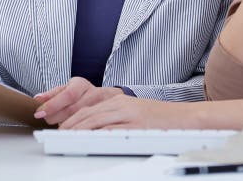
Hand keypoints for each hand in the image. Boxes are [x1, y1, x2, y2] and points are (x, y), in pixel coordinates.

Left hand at [34, 77, 123, 125]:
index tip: (40, 112)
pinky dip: (78, 129)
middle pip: (73, 108)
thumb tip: (37, 99)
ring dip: (66, 125)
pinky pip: (90, 125)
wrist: (103, 98)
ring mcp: (102, 105)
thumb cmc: (80, 94)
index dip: (53, 104)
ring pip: (81, 118)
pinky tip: (71, 131)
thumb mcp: (66, 89)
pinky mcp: (106, 116)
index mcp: (80, 84)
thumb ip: (51, 94)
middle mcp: (93, 92)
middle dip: (56, 117)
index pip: (67, 94)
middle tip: (47, 120)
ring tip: (58, 126)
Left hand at [60, 95, 181, 128]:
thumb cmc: (160, 119)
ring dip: (78, 130)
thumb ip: (113, 119)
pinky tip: (88, 141)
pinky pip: (113, 131)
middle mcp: (121, 105)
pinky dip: (97, 135)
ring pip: (96, 121)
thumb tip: (92, 130)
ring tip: (65, 138)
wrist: (186, 118)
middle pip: (88, 114)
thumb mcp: (132, 114)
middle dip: (69, 124)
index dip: (71, 117)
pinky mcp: (138, 126)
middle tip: (56, 134)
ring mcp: (129, 115)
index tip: (59, 126)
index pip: (87, 109)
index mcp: (118, 101)